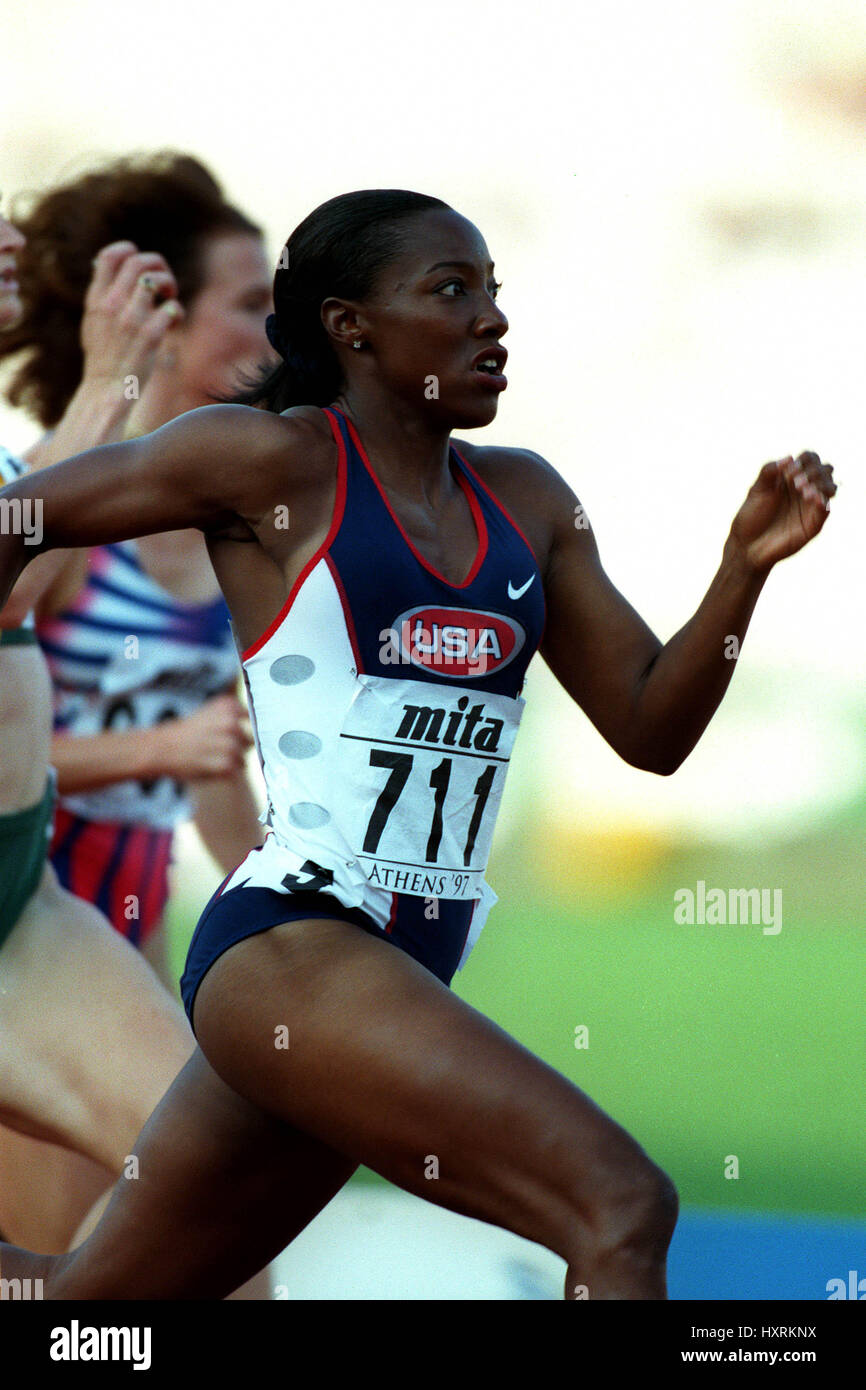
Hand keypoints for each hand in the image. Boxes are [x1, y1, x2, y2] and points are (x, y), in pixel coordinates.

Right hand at [79, 240, 183, 395]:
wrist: (105, 389)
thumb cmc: (102, 357)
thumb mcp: (91, 321)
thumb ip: (99, 294)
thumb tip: (102, 265)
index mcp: (97, 299)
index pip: (109, 256)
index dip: (128, 250)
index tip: (140, 262)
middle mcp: (113, 304)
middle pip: (138, 262)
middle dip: (158, 265)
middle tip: (164, 283)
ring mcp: (132, 319)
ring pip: (156, 280)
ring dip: (170, 285)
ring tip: (170, 298)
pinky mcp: (151, 336)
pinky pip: (172, 309)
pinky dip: (177, 312)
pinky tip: (173, 322)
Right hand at [150, 694, 252, 779]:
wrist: (160, 748)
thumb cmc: (187, 732)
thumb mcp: (210, 713)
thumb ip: (234, 716)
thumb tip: (263, 727)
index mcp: (229, 706)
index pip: (254, 718)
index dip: (249, 728)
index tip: (239, 734)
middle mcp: (231, 722)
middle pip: (252, 739)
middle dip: (239, 745)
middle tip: (217, 747)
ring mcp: (230, 744)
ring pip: (244, 756)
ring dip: (232, 760)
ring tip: (210, 756)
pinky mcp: (227, 764)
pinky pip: (237, 769)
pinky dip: (226, 771)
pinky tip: (209, 764)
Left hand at [728, 452, 836, 574]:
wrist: (748, 544)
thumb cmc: (751, 516)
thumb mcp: (757, 489)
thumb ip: (769, 471)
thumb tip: (789, 457)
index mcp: (792, 477)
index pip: (811, 458)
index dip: (804, 460)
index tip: (789, 471)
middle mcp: (805, 489)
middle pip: (825, 469)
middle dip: (813, 471)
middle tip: (795, 482)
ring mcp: (811, 506)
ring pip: (831, 486)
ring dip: (820, 483)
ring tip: (802, 490)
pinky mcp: (814, 523)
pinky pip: (826, 508)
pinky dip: (822, 500)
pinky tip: (810, 497)